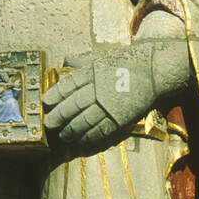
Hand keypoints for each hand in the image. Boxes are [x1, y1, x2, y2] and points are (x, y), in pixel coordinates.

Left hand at [43, 37, 190, 148]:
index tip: (46, 102)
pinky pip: (102, 130)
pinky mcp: (121, 117)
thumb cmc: (126, 62)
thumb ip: (82, 60)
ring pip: (86, 120)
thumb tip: (64, 60)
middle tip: (48, 124)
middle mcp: (98, 89)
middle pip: (74, 104)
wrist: (152, 70)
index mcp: (92, 72)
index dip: (56, 94)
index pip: (69, 85)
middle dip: (59, 116)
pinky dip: (90, 137)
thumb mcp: (101, 56)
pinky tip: (82, 141)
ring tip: (64, 136)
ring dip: (72, 130)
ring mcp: (109, 104)